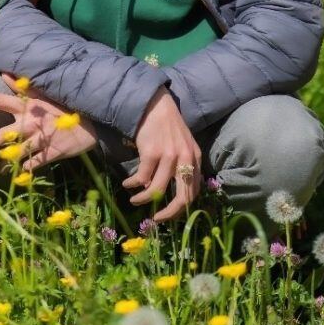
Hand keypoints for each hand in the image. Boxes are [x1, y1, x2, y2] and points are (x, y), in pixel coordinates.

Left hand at [0, 74, 97, 170]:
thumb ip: (22, 87)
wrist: (93, 124)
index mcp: (25, 107)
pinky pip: (32, 165)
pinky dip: (22, 171)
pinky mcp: (50, 154)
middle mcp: (28, 123)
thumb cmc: (63, 109)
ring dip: (1, 162)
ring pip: (14, 154)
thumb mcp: (43, 95)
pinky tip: (15, 175)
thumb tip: (4, 72)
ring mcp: (39, 140)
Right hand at [123, 87, 200, 220]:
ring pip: (157, 190)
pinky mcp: (152, 152)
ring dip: (143, 199)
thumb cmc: (165, 124)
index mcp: (195, 159)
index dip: (181, 208)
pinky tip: (128, 184)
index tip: (168, 213)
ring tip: (134, 201)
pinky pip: (142, 177)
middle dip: (168, 213)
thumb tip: (158, 188)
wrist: (154, 103)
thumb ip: (178, 165)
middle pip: (182, 197)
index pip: (193, 191)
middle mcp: (186, 160)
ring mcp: (169, 156)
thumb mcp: (180, 145)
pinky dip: (133, 184)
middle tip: (156, 220)